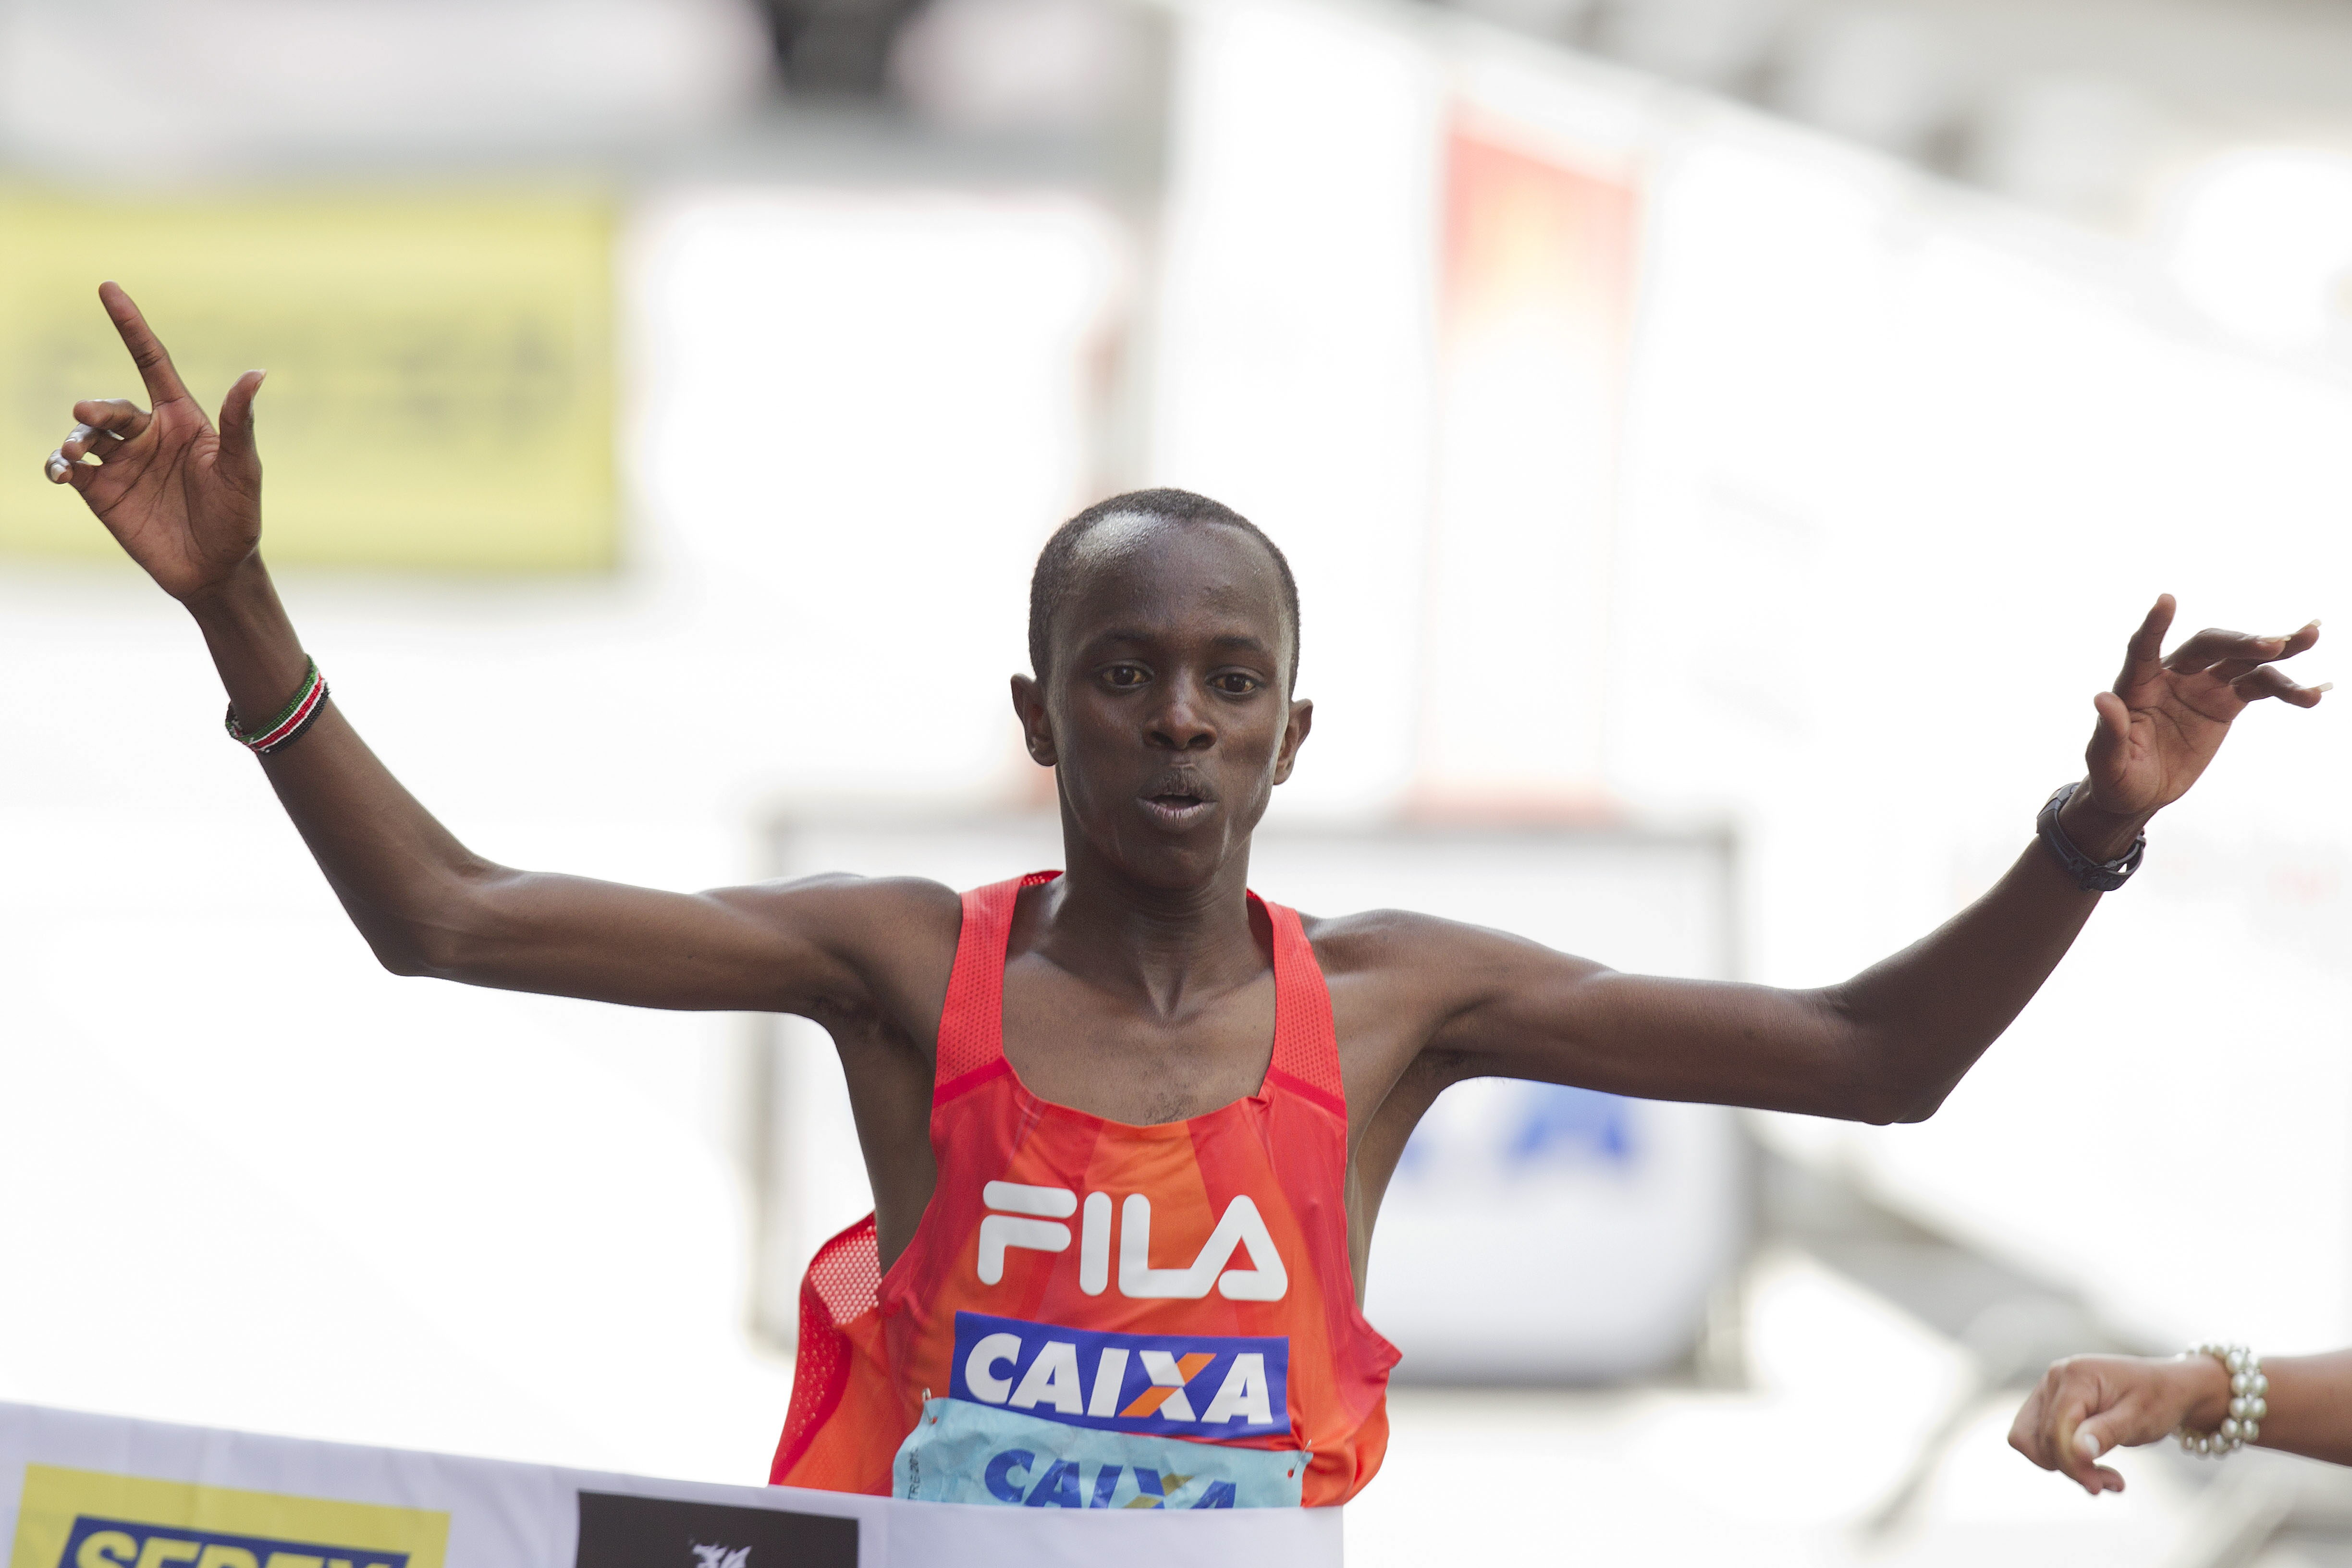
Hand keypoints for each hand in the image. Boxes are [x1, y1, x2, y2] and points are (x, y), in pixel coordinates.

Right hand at [43, 281, 266, 603]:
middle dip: (98, 409)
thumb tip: (256, 373)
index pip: (152, 361)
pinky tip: (60, 471)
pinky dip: (58, 465)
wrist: (217, 569)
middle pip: (113, 406)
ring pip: (86, 435)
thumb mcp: (242, 469)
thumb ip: (240, 422)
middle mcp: (148, 434)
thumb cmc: (238, 516)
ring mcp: (122, 462)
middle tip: (87, 417)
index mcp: (182, 419)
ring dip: (75, 438)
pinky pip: (70, 469)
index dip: (131, 325)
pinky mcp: (101, 493)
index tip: (108, 287)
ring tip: (74, 451)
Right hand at [2008, 1353, 2226, 1494]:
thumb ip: (2107, 1432)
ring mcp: (2047, 1389)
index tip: (2099, 1487)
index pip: (2057, 1429)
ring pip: (2029, 1439)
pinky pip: (2034, 1436)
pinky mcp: (2047, 1403)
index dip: (2073, 1463)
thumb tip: (2078, 1451)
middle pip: (2042, 1437)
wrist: (2165, 1387)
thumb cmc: (2157, 1399)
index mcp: (2076, 1375)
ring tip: (2101, 1474)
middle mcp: (2054, 1377)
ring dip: (2062, 1464)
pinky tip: (2087, 1462)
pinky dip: (2057, 1455)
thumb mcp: (2140, 1418)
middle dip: (2073, 1467)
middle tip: (2110, 1482)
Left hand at [2065, 596, 2325, 854]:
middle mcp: (2170, 677)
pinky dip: (2285, 687)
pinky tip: (2313, 693)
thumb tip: (2102, 698)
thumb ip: (2108, 732)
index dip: (2154, 625)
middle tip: (2274, 644)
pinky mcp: (2223, 704)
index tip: (2166, 599)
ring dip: (2276, 652)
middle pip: (2207, 647)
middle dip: (2240, 642)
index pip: (2142, 649)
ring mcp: (2200, 687)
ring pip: (2242, 661)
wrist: (2138, 792)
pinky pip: (2258, 687)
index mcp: (2135, 686)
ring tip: (2312, 637)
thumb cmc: (2113, 776)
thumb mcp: (2105, 762)